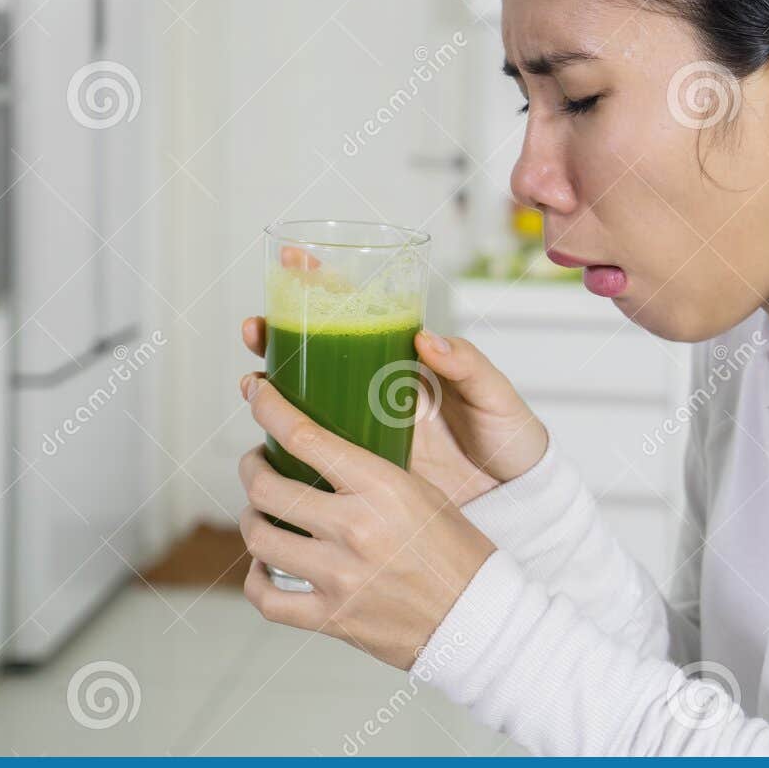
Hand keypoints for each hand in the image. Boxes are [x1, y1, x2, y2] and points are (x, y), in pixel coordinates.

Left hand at [236, 374, 495, 668]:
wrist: (477, 616)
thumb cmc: (457, 551)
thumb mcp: (423, 492)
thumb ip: (370, 474)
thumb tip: (321, 451)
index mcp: (383, 488)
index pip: (305, 437)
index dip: (268, 408)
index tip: (256, 393)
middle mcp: (356, 529)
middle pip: (268, 488)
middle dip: (252, 467)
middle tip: (257, 462)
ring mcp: (340, 577)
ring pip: (259, 538)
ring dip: (252, 516)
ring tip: (260, 510)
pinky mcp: (332, 618)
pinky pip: (267, 597)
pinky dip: (256, 578)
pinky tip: (265, 564)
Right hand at [238, 318, 548, 506]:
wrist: (516, 501)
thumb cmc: (510, 439)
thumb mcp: (495, 397)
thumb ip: (469, 366)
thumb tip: (427, 338)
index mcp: (408, 362)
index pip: (358, 315)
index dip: (324, 289)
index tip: (296, 265)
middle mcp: (379, 391)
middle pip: (317, 354)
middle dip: (279, 336)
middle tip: (254, 330)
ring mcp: (367, 429)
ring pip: (307, 402)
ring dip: (272, 386)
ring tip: (252, 381)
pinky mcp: (363, 471)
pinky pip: (317, 453)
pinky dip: (286, 443)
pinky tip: (265, 441)